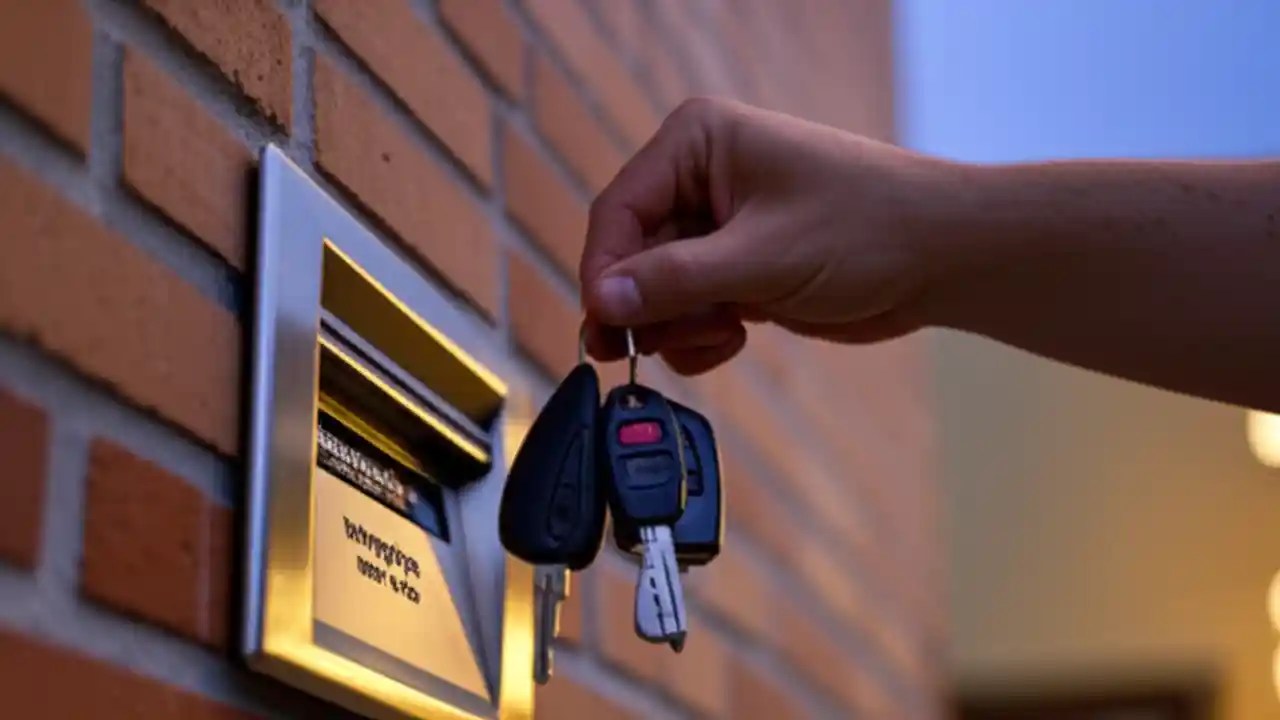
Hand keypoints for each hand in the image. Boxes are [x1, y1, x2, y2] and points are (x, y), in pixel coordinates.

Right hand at [579, 97, 954, 374]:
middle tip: (647, 349)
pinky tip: (736, 338)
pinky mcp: (739, 268)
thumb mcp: (761, 256)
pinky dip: (701, 335)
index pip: (618, 209)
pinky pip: (690, 309)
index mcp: (698, 142)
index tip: (604, 323)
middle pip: (632, 255)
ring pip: (657, 290)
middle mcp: (701, 178)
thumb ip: (676, 280)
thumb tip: (603, 301)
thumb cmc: (866, 227)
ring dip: (678, 326)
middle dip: (646, 307)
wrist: (941, 257)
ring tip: (722, 334)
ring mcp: (720, 226)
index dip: (604, 271)